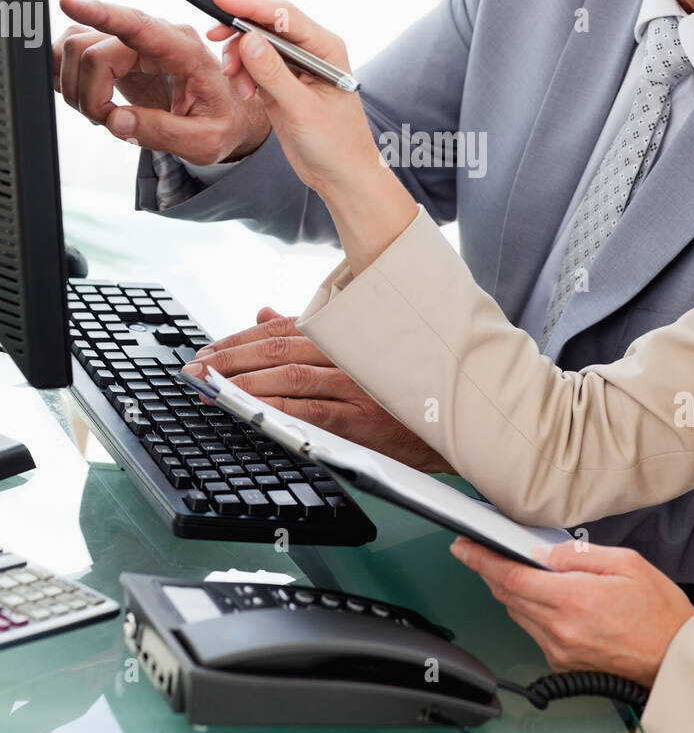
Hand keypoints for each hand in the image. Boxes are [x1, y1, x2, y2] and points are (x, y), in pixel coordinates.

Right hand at [53, 0, 270, 162]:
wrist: (226, 117)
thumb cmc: (222, 123)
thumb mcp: (204, 140)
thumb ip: (162, 132)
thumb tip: (117, 120)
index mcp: (185, 51)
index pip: (137, 25)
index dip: (101, 13)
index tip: (69, 3)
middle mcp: (156, 37)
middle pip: (93, 49)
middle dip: (88, 94)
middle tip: (109, 121)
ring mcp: (134, 40)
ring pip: (78, 47)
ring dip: (76, 87)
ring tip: (104, 114)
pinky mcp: (118, 49)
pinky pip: (77, 49)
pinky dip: (70, 76)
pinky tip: (88, 98)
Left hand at [189, 307, 454, 473]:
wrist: (460, 420)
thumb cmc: (407, 388)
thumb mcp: (359, 352)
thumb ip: (309, 333)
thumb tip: (263, 312)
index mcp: (346, 334)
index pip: (282, 329)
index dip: (239, 339)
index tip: (207, 352)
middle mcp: (350, 353)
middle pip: (277, 349)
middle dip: (230, 359)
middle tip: (194, 370)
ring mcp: (356, 385)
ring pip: (289, 377)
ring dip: (243, 383)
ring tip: (210, 389)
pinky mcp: (363, 419)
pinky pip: (310, 411)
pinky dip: (275, 410)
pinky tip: (249, 413)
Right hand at [209, 0, 418, 272]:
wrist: (342, 176)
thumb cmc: (335, 144)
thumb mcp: (301, 109)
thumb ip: (274, 73)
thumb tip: (248, 39)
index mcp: (325, 47)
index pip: (283, 15)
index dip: (250, 5)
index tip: (218, 1)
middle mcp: (311, 51)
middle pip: (266, 25)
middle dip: (239, 33)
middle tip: (214, 42)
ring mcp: (296, 67)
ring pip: (257, 46)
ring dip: (239, 58)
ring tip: (237, 84)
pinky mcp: (283, 84)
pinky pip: (255, 67)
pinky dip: (243, 74)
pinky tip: (244, 92)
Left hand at [450, 538, 693, 686]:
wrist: (676, 661)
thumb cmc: (659, 611)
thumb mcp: (625, 563)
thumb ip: (576, 555)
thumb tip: (540, 551)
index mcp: (575, 599)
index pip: (512, 577)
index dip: (482, 560)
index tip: (463, 547)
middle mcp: (562, 629)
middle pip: (508, 596)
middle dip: (490, 572)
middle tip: (479, 552)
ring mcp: (560, 651)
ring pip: (517, 614)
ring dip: (511, 592)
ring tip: (517, 571)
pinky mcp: (563, 665)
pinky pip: (534, 632)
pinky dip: (530, 612)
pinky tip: (544, 599)